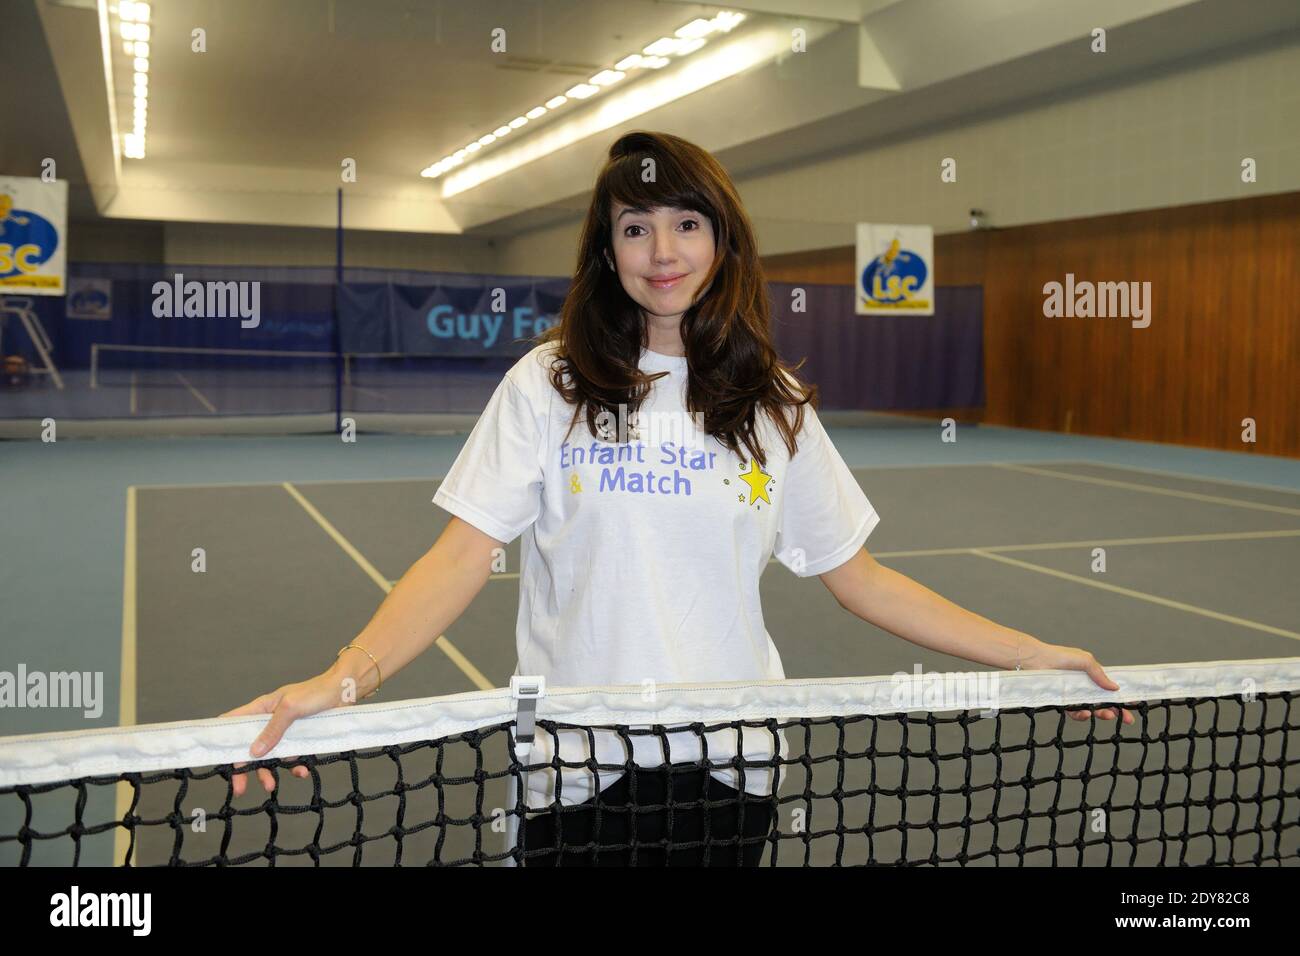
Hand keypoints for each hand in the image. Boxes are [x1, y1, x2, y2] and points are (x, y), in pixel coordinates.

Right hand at [219, 672, 352, 796]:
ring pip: (270, 756)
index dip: (223, 739)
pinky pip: (293, 757)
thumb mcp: (291, 708)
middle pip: (250, 747)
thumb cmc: (316, 692)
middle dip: (244, 769)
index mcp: (261, 709)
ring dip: (269, 772)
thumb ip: (273, 729)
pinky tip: (302, 772)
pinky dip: (295, 766)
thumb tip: (254, 751)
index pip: (234, 722)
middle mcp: (270, 721)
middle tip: (241, 788)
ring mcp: (285, 732)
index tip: (216, 759)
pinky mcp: (301, 739)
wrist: (345, 692)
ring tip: (271, 786)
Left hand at [1019, 641, 1134, 725]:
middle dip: (1117, 710)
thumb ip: (1099, 674)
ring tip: (1107, 715)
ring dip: (1101, 713)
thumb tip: (1115, 687)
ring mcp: (1073, 694)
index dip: (1121, 696)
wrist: (1034, 662)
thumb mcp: (1084, 660)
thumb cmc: (1058, 657)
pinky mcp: (1062, 702)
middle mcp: (1083, 685)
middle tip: (1127, 719)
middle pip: (1103, 701)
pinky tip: (1086, 713)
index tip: (1133, 704)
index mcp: (1091, 675)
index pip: (1109, 687)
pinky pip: (1074, 712)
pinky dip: (1081, 714)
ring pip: (1091, 708)